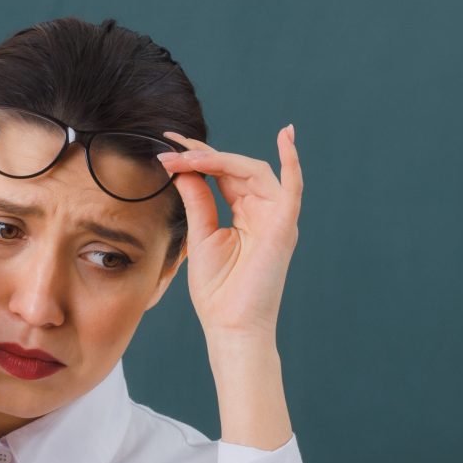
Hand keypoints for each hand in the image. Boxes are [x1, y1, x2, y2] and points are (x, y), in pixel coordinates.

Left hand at [160, 126, 302, 347]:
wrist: (231, 327)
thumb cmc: (219, 292)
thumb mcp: (201, 237)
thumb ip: (198, 200)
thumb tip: (183, 168)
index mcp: (246, 215)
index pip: (224, 174)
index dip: (198, 156)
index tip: (168, 144)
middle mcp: (264, 211)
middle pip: (237, 168)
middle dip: (202, 155)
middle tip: (170, 149)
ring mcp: (276, 217)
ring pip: (254, 171)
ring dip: (219, 159)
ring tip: (187, 156)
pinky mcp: (284, 227)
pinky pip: (294, 188)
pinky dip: (293, 161)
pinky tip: (287, 136)